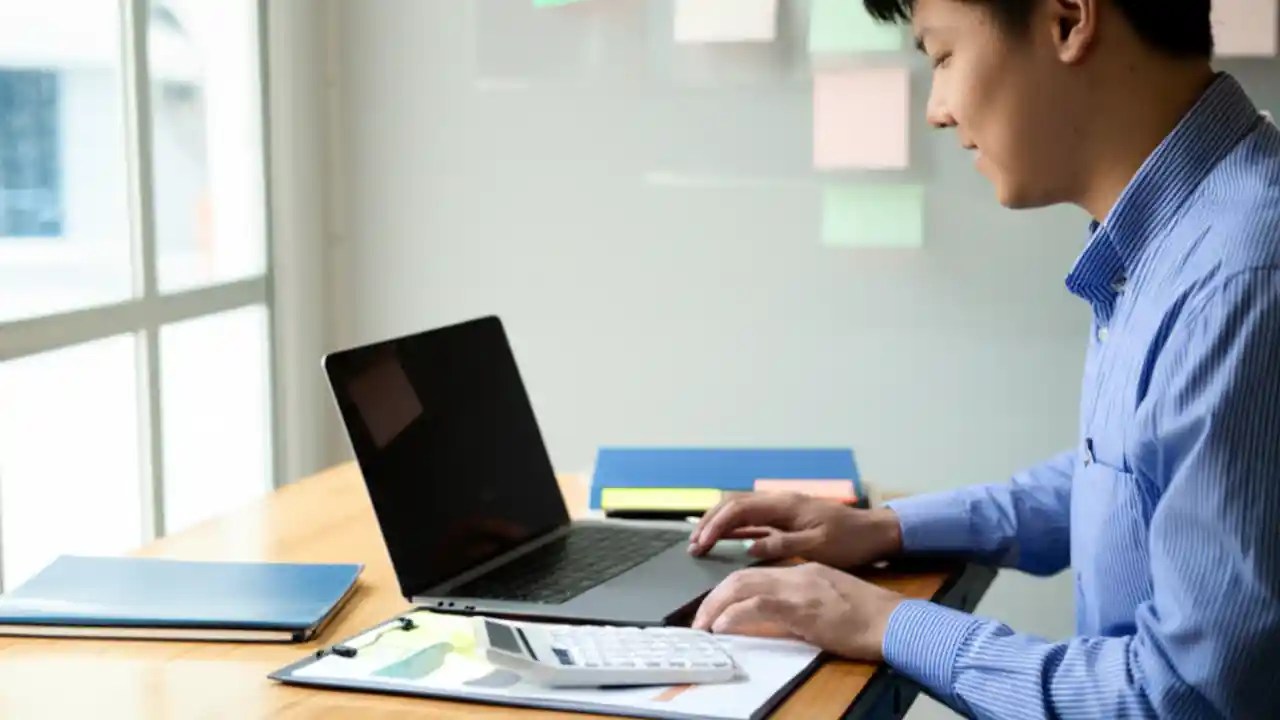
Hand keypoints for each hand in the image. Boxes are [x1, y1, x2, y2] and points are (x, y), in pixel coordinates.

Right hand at [687, 493, 902, 567]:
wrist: (874, 533)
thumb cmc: (849, 541)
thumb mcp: (817, 546)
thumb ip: (782, 544)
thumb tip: (748, 547)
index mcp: (784, 505)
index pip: (739, 509)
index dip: (716, 525)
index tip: (700, 544)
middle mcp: (779, 502)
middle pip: (734, 505)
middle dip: (710, 522)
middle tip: (693, 545)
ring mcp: (782, 509)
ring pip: (741, 511)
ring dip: (719, 524)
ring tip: (701, 543)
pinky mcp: (786, 519)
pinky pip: (753, 520)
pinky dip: (735, 529)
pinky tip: (725, 542)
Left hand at [691, 563, 904, 660]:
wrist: (891, 620)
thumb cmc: (868, 617)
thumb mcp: (828, 601)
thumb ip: (802, 602)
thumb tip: (775, 615)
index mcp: (802, 571)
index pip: (755, 574)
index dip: (729, 591)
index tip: (715, 608)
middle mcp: (796, 574)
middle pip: (741, 577)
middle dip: (714, 598)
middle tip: (700, 619)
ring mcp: (798, 588)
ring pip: (742, 586)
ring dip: (715, 606)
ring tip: (703, 625)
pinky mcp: (800, 607)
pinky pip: (756, 606)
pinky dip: (733, 615)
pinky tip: (722, 626)